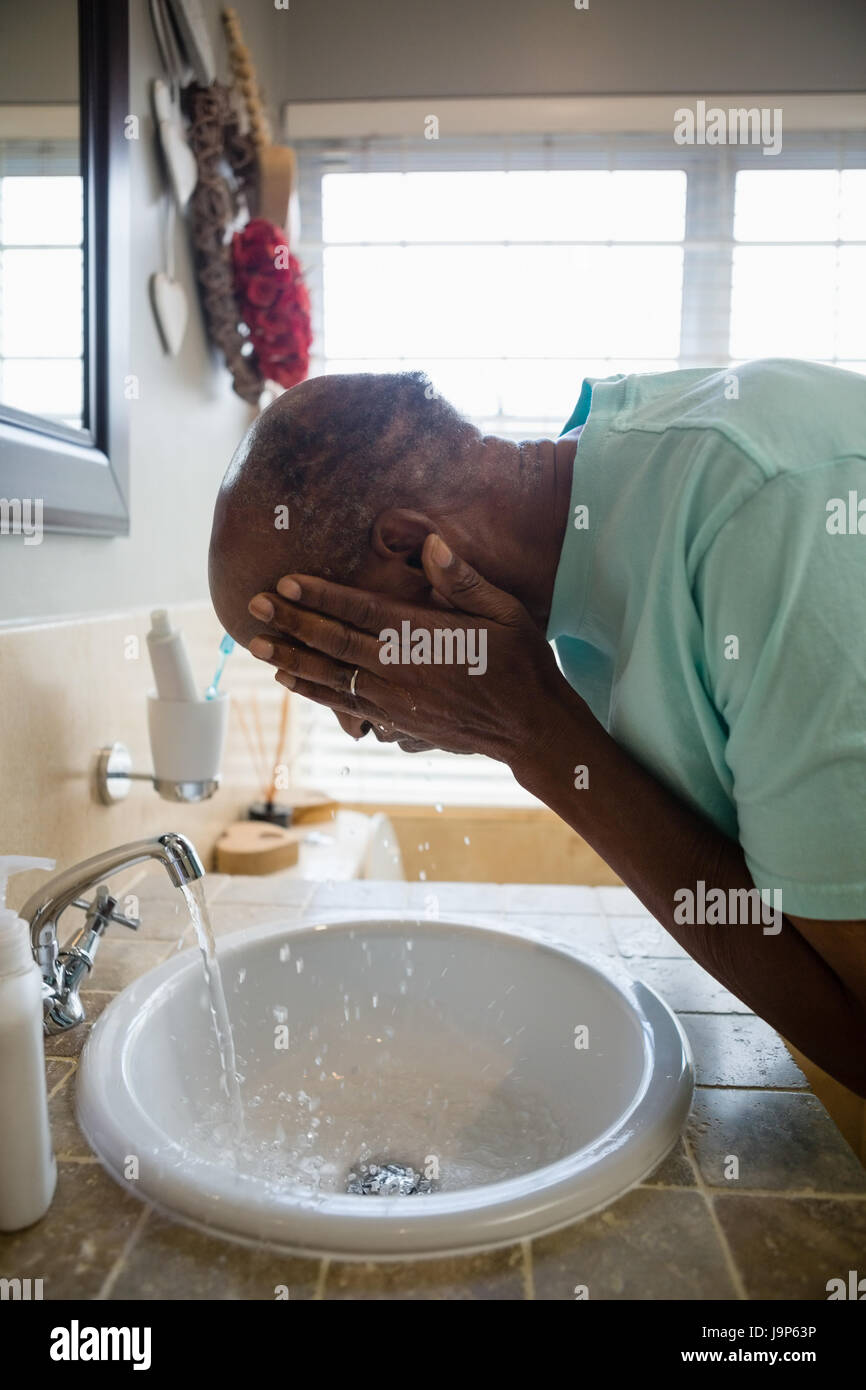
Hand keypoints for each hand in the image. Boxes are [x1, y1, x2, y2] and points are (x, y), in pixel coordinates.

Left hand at [246, 535, 576, 764]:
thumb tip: (432, 544)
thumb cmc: (521, 663)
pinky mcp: (395, 721)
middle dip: (291, 623)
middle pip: (335, 642)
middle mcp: (402, 669)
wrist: (530, 727)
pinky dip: (313, 690)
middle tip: (253, 607)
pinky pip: (344, 703)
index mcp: (425, 636)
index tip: (285, 582)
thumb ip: (464, 580)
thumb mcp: (505, 612)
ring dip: (291, 658)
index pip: (361, 610)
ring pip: (331, 676)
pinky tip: (289, 679)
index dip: (320, 596)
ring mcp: (395, 699)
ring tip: (257, 645)